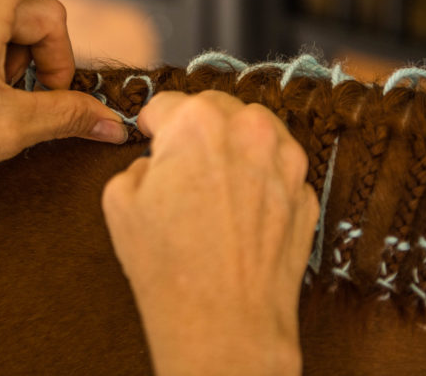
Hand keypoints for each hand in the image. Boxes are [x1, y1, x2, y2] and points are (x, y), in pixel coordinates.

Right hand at [102, 91, 317, 375]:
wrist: (224, 322)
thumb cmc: (170, 265)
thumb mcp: (120, 201)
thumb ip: (138, 164)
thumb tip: (155, 164)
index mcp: (197, 123)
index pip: (166, 104)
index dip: (152, 123)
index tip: (150, 133)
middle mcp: (248, 130)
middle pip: (215, 108)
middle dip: (195, 128)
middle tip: (181, 161)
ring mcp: (285, 161)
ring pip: (254, 131)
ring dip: (233, 144)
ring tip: (214, 183)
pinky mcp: (305, 192)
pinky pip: (278, 168)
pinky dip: (260, 176)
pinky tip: (240, 208)